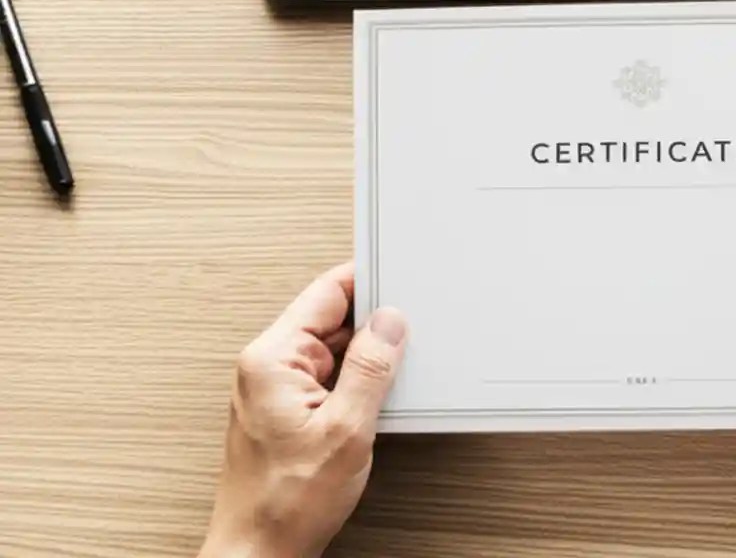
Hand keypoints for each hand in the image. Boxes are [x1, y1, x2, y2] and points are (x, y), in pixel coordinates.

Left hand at [199, 263, 407, 557]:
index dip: (366, 279)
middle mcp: (267, 367)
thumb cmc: (285, 504)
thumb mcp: (346, 430)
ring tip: (391, 378)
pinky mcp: (285, 410)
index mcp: (272, 359)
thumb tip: (390, 323)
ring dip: (366, 358)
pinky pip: (327, 377)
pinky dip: (355, 382)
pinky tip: (374, 400)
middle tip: (409, 335)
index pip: (325, 293)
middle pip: (330, 319)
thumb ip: (371, 369)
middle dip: (373, 323)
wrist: (259, 552)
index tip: (398, 274)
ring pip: (332, 350)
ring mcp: (275, 389)